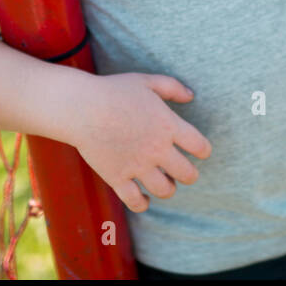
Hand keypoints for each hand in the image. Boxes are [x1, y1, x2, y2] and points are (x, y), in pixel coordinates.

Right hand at [71, 72, 211, 213]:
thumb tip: (191, 96)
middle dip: (190, 174)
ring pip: (165, 191)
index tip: (200, 151)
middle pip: (188, 174)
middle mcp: (157, 149)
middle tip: (184, 171)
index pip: (200, 146)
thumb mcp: (147, 81)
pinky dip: (142, 204)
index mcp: (168, 126)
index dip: (203, 150)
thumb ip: (172, 87)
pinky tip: (143, 198)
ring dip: (168, 188)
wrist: (81, 107)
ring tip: (164, 182)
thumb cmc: (114, 91)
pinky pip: (136, 201)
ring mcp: (138, 166)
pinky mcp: (117, 178)